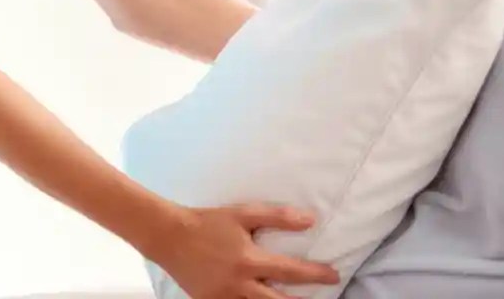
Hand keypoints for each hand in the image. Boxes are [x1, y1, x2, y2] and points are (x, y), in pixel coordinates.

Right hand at [152, 203, 340, 298]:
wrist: (170, 236)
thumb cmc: (208, 222)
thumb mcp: (243, 214)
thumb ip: (277, 217)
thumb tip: (310, 220)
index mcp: (249, 260)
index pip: (291, 271)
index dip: (316, 275)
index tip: (334, 275)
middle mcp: (239, 284)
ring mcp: (224, 298)